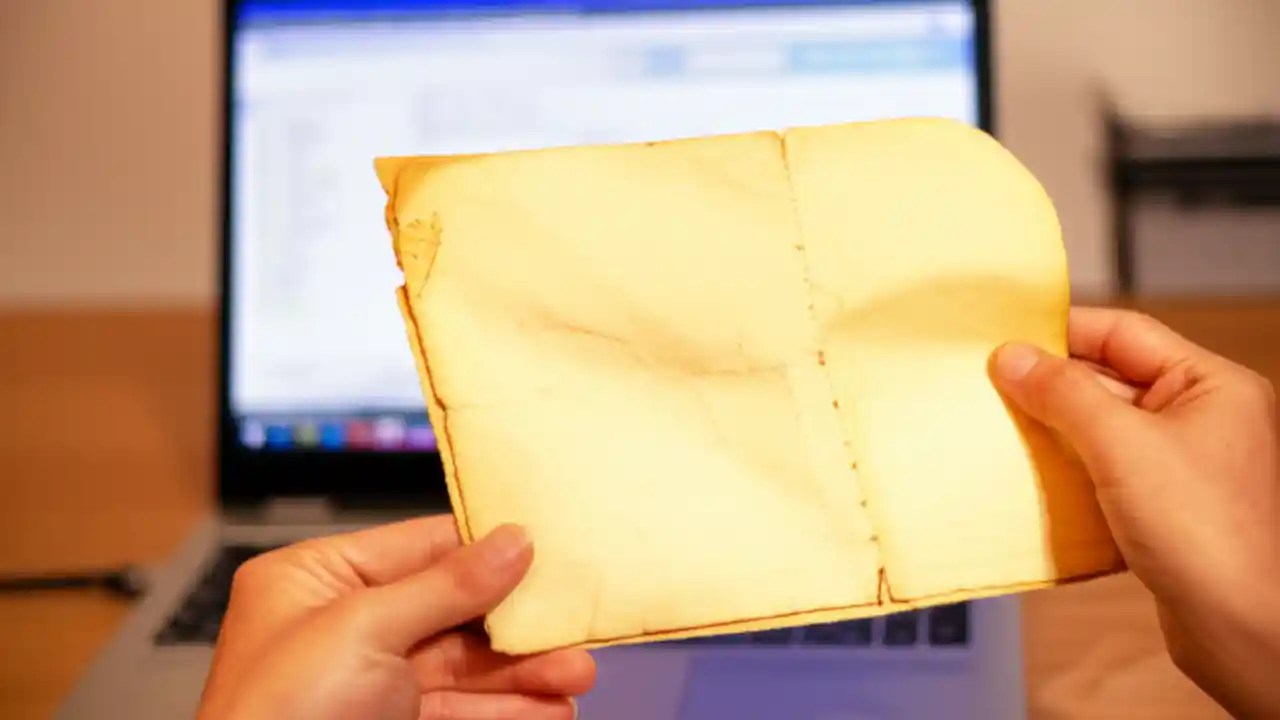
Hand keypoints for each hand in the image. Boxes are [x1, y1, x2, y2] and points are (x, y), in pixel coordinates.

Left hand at [197, 517, 594, 719]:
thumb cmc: (275, 716)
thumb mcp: (363, 628)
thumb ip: (447, 584)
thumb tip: (512, 541)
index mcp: (314, 580)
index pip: (418, 545)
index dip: (485, 546)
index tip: (547, 544)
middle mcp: (342, 626)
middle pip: (452, 608)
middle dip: (516, 622)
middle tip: (573, 620)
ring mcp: (370, 683)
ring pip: (465, 666)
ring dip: (524, 672)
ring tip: (577, 674)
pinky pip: (462, 711)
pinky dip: (509, 711)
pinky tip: (550, 709)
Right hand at [991, 307, 1278, 718]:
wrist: (1242, 630)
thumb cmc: (1204, 532)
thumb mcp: (1122, 445)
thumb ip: (1063, 393)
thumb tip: (1011, 355)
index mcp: (1211, 385)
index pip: (1124, 333)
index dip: (1062, 331)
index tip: (1005, 338)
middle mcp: (1203, 418)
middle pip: (1109, 379)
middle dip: (1050, 387)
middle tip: (991, 388)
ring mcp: (1184, 465)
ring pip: (1102, 429)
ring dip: (1053, 432)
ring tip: (1001, 433)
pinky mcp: (1164, 508)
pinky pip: (1104, 473)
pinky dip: (1067, 473)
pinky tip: (1031, 481)